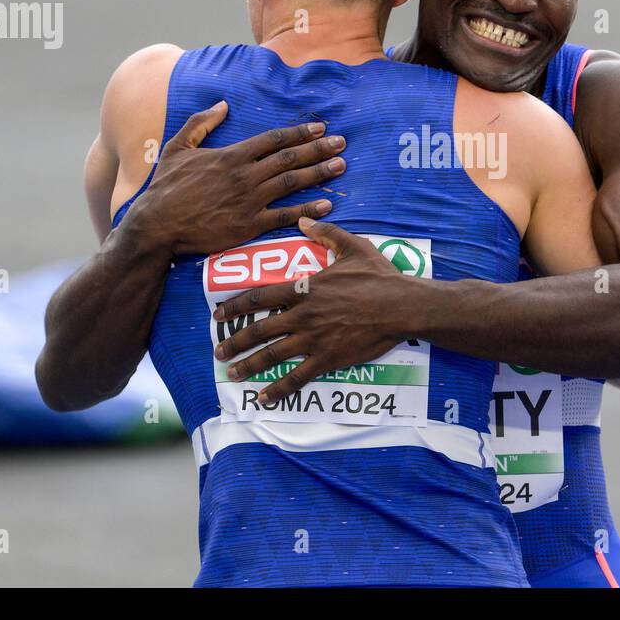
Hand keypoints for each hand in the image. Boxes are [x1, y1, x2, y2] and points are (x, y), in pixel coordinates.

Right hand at [128, 102, 346, 255]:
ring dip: (320, 173)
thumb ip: (200, 123)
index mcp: (232, 154)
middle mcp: (246, 175)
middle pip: (290, 158)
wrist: (158, 224)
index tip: (319, 127)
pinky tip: (328, 204)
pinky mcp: (250, 225)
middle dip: (319, 149)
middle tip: (342, 143)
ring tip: (341, 166)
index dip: (300, 132)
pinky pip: (285, 215)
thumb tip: (222, 105)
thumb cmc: (166, 186)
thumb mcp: (177, 147)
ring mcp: (250, 200)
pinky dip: (308, 208)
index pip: (274, 139)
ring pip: (293, 182)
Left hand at [212, 218, 410, 402]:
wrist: (401, 306)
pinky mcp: (327, 359)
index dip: (235, 307)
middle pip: (258, 330)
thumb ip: (325, 235)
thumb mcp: (353, 247)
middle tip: (219, 350)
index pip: (260, 297)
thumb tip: (303, 222)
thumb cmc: (379, 276)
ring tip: (232, 373)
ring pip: (272, 355)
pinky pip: (297, 377)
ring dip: (248, 365)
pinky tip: (264, 398)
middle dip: (234, 341)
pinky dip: (278, 389)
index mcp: (304, 288)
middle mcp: (302, 315)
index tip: (218, 315)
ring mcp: (313, 339)